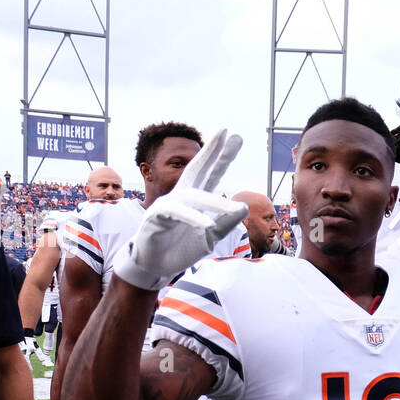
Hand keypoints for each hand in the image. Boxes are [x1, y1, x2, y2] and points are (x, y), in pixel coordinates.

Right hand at [116, 129, 245, 290]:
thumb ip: (226, 223)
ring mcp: (169, 204)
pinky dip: (193, 218)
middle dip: (212, 152)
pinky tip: (207, 224)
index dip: (222, 156)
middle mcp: (182, 196)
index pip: (212, 174)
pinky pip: (177, 214)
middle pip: (198, 169)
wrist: (155, 266)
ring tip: (233, 209)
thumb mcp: (211, 237)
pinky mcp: (157, 217)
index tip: (235, 136)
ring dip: (215, 203)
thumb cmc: (181, 248)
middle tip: (227, 132)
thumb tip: (244, 206)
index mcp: (196, 198)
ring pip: (194, 197)